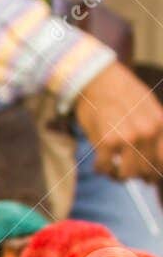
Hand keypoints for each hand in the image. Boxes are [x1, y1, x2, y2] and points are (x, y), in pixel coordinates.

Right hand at [74, 62, 162, 180]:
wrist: (99, 79)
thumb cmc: (122, 93)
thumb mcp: (149, 107)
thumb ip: (155, 130)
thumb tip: (155, 159)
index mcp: (160, 125)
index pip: (162, 160)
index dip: (157, 174)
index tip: (148, 178)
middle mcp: (147, 133)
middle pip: (146, 171)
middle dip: (137, 176)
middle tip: (125, 173)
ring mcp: (127, 138)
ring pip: (126, 174)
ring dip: (117, 176)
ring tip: (112, 170)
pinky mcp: (106, 141)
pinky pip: (104, 167)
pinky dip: (101, 169)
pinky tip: (99, 164)